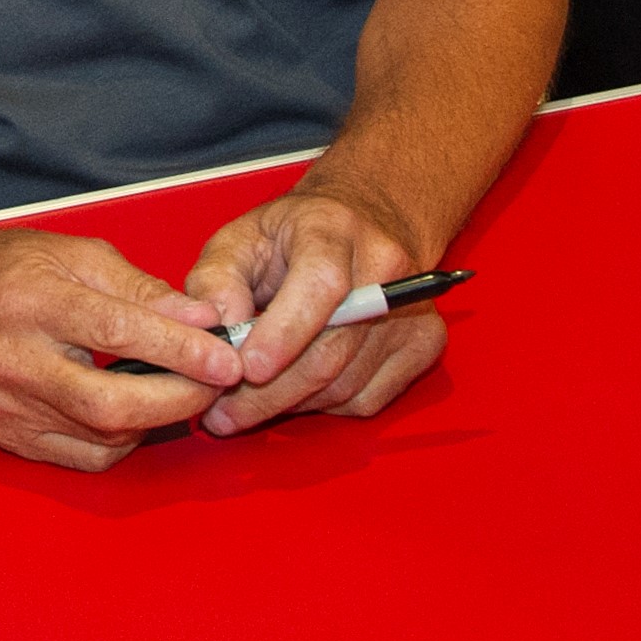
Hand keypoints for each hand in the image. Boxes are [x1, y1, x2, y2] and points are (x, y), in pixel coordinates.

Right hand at [0, 225, 241, 470]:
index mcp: (27, 301)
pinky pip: (88, 456)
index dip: (179, 350)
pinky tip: (132, 408)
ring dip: (158, 416)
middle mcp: (11, 359)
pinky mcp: (8, 436)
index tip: (228, 358)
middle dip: (180, 398)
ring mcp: (6, 406)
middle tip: (218, 381)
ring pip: (106, 435)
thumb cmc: (14, 269)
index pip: (114, 332)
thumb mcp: (77, 255)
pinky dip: (124, 437)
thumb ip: (143, 290)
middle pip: (111, 403)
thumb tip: (204, 321)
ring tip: (179, 386)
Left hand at [183, 181, 434, 437]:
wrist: (366, 224)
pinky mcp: (425, 344)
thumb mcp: (239, 239)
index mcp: (333, 229)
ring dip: (289, 403)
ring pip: (346, 383)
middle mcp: (384, 268)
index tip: (246, 369)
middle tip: (221, 416)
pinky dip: (321, 405)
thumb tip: (217, 325)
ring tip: (244, 406)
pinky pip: (366, 398)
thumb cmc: (291, 236)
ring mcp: (413, 310)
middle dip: (270, 392)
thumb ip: (216, 278)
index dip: (284, 332)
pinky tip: (293, 391)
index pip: (321, 286)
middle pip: (332, 349)